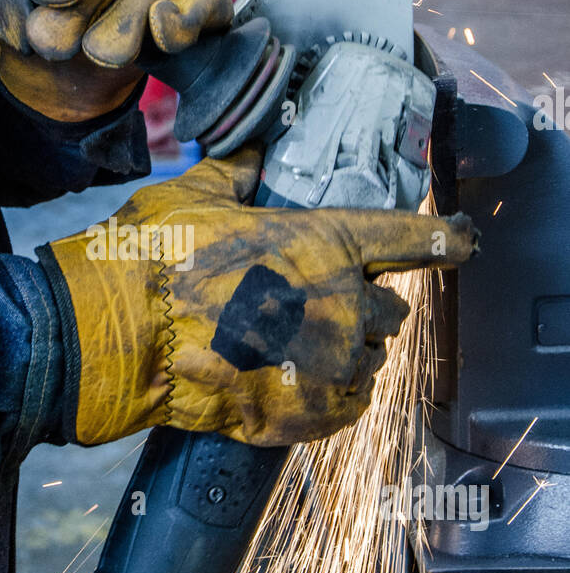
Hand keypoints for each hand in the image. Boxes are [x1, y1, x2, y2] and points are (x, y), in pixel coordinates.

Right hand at [37, 146, 478, 447]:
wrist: (109, 338)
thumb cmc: (148, 259)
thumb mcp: (191, 196)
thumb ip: (236, 176)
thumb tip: (252, 159)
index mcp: (322, 242)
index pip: (410, 239)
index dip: (443, 240)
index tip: (462, 242)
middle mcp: (338, 303)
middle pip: (389, 311)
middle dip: (362, 308)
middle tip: (313, 309)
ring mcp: (323, 363)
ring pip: (369, 361)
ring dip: (346, 356)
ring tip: (296, 352)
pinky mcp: (301, 413)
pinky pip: (347, 408)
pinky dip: (331, 400)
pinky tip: (297, 388)